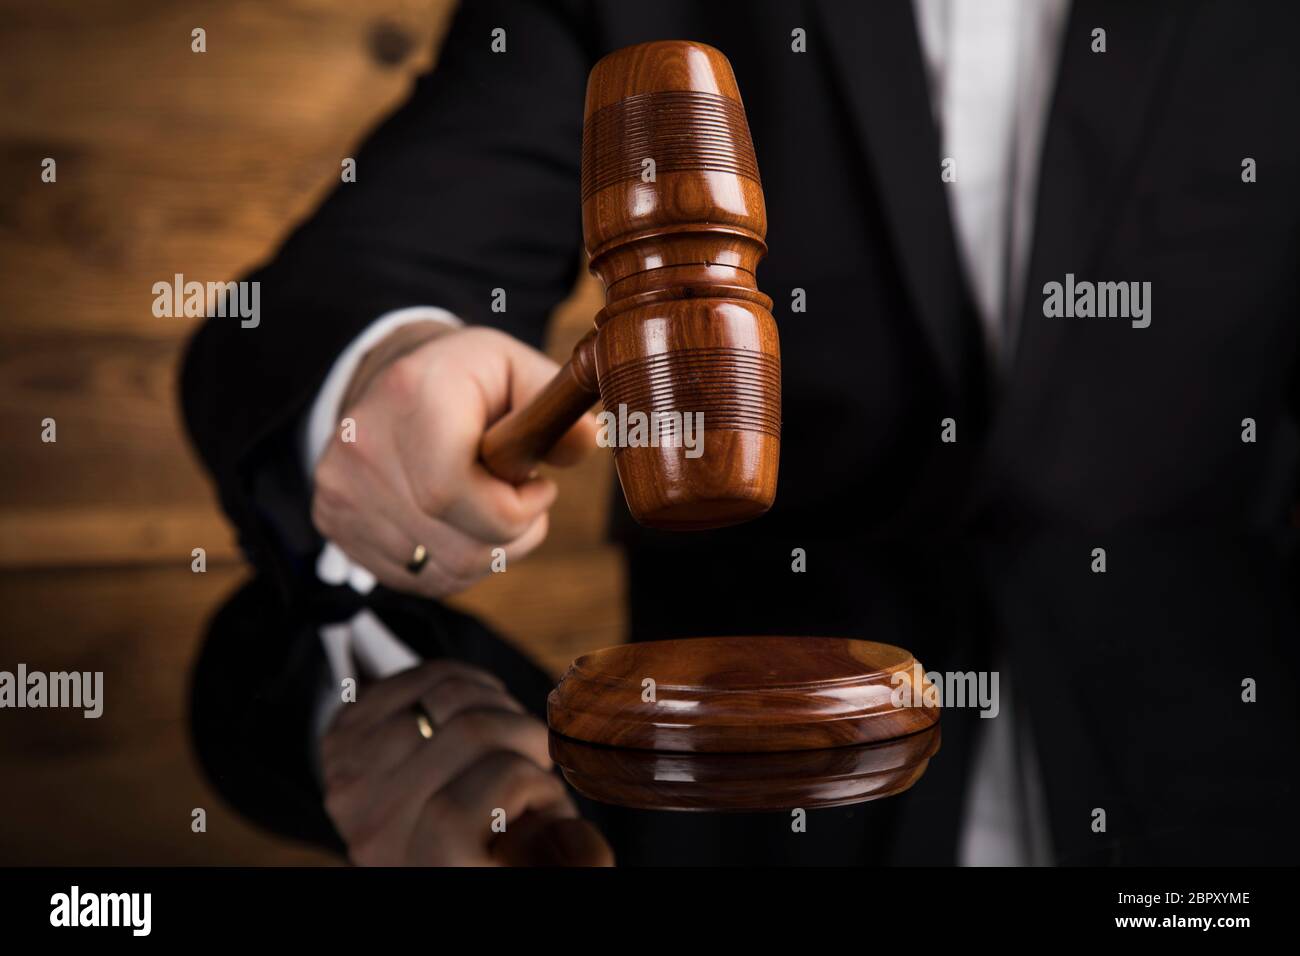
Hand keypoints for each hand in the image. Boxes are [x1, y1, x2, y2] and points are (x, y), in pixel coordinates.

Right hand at [311, 322, 597, 597]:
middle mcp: (363, 445)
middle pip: (455, 545)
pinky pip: (412, 579)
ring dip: (484, 554)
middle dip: (510, 537)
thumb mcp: (518, 369)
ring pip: (438, 571)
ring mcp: (340, 489)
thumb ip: (555, 402)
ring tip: (489, 507)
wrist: (390, 375)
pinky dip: (449, 564)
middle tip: (521, 499)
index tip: (538, 487)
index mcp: (413, 397)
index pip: (453, 493)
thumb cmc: (467, 378)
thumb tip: (583, 443)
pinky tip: (456, 522)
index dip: (513, 510)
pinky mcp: (333, 521)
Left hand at [321, 659, 612, 866]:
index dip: (525, 778)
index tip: (542, 784)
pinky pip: (424, 674)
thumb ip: (557, 852)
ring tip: (506, 730)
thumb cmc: (487, 844)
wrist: (404, 837)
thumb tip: (590, 852)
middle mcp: (379, 830)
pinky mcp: (342, 736)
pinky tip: (476, 705)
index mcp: (427, 866)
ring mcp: (352, 780)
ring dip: (497, 702)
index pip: (481, 792)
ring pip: (451, 694)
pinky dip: (465, 679)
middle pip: (475, 730)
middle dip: (523, 729)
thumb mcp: (526, 860)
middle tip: (535, 749)